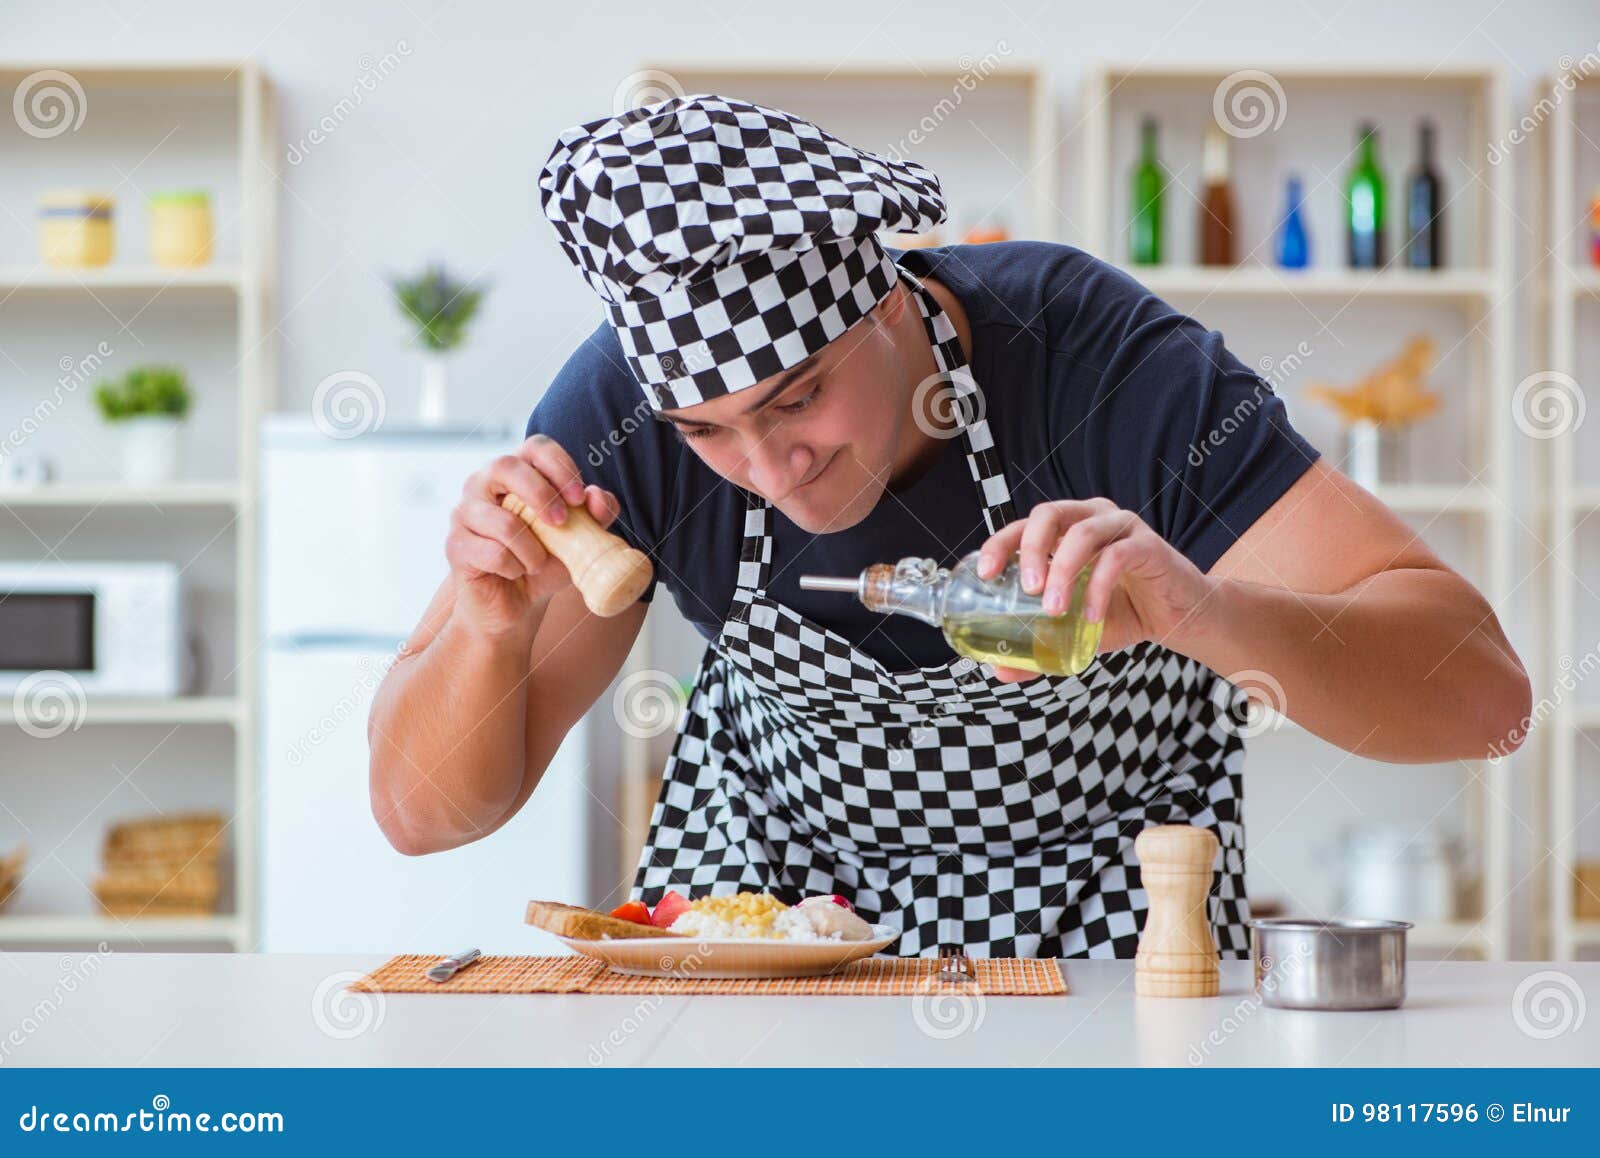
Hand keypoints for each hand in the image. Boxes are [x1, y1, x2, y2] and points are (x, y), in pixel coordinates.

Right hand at [446, 434, 621, 636]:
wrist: (516, 603)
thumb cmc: (545, 561)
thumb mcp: (580, 538)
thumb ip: (596, 515)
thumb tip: (597, 498)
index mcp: (517, 472)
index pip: (535, 447)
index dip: (560, 466)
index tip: (579, 498)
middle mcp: (484, 483)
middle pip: (505, 466)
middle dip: (541, 494)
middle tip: (562, 523)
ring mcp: (464, 512)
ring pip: (502, 521)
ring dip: (531, 549)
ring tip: (537, 563)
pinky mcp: (455, 544)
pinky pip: (492, 553)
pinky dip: (514, 568)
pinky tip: (514, 573)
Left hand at [975, 498, 1214, 681]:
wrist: (1178, 617)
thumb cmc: (1121, 613)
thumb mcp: (1073, 630)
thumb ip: (1038, 646)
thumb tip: (1000, 671)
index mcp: (1066, 529)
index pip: (1024, 525)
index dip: (1001, 543)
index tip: (985, 573)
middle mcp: (1091, 517)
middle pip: (1049, 513)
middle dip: (1030, 548)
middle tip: (1025, 588)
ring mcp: (1121, 527)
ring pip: (1082, 532)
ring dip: (1062, 570)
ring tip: (1053, 609)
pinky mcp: (1149, 546)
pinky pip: (1117, 557)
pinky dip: (1098, 587)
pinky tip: (1092, 617)